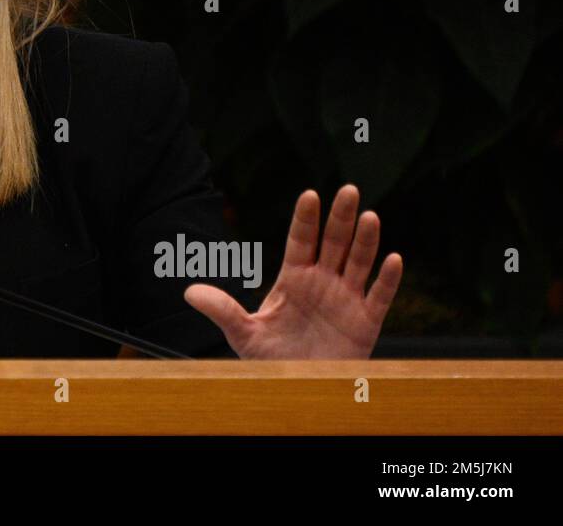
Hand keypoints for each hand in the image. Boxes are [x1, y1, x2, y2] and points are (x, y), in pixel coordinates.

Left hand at [183, 184, 402, 358]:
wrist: (299, 391)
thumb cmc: (271, 360)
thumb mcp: (243, 334)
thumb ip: (222, 311)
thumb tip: (189, 292)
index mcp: (293, 279)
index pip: (300, 241)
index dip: (306, 219)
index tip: (310, 195)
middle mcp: (322, 282)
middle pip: (334, 243)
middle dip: (341, 217)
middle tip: (349, 190)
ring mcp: (346, 300)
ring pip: (359, 263)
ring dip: (366, 241)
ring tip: (370, 216)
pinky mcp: (365, 322)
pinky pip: (380, 296)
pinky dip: (387, 279)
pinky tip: (393, 258)